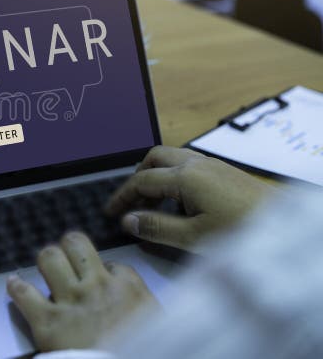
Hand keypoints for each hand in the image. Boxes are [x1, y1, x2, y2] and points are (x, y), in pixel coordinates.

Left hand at [7, 232, 156, 350]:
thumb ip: (143, 303)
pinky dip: (16, 287)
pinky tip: (14, 284)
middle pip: (75, 244)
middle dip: (69, 248)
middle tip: (68, 261)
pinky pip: (24, 292)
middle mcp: (96, 287)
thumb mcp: (157, 324)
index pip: (112, 263)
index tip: (100, 279)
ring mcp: (70, 302)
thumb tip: (131, 294)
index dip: (103, 270)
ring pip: (49, 258)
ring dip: (47, 262)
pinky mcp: (48, 322)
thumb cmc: (143, 353)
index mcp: (128, 288)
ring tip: (46, 269)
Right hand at [105, 146, 275, 251]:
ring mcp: (212, 164)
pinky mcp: (225, 171)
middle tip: (131, 202)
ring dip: (156, 176)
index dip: (122, 197)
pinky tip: (182, 203)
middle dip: (137, 177)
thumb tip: (127, 220)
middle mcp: (196, 163)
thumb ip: (157, 227)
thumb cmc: (240, 231)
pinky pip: (188, 164)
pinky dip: (174, 177)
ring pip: (172, 159)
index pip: (141, 181)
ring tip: (154, 205)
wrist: (286, 225)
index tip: (110, 213)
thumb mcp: (194, 237)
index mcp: (185, 177)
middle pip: (154, 158)